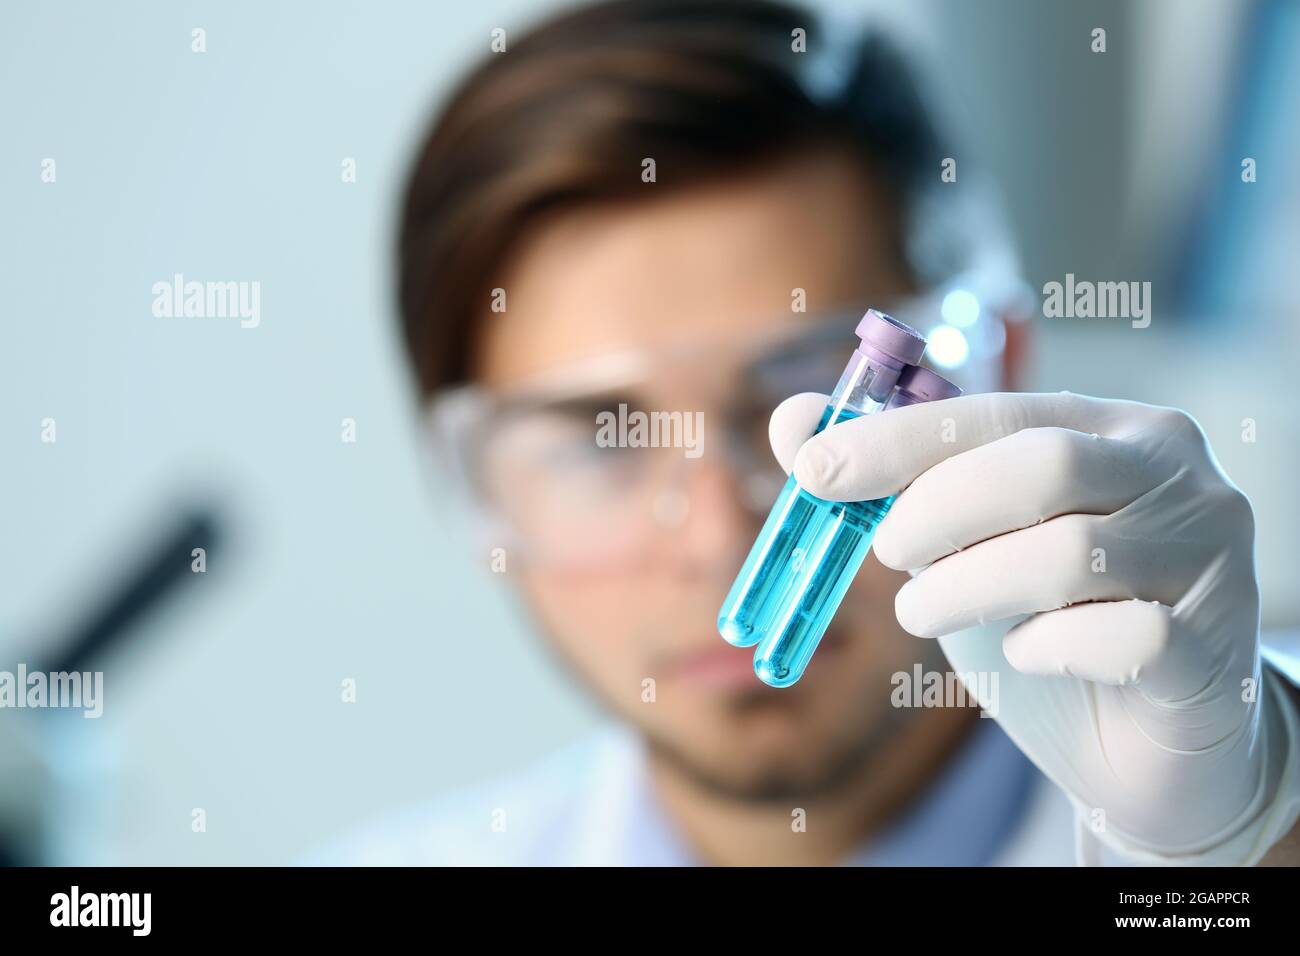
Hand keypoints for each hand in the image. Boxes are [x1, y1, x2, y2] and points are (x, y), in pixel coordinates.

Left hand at [770, 389, 1299, 863]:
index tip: (814, 469)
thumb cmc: (1044, 623)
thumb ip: (884, 483)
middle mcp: (1174, 475)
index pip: (996, 412)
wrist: (1142, 743)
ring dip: (968, 588)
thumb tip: (791, 421)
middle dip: (937, 511)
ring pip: (1070, 554)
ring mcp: (1208, 556)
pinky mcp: (1216, 645)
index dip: (899, 439)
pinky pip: (1119, 638)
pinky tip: (1025, 654)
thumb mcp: (957, 549)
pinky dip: (1047, 649)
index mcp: (1109, 428)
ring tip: (926, 610)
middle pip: (1043, 465)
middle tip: (885, 555)